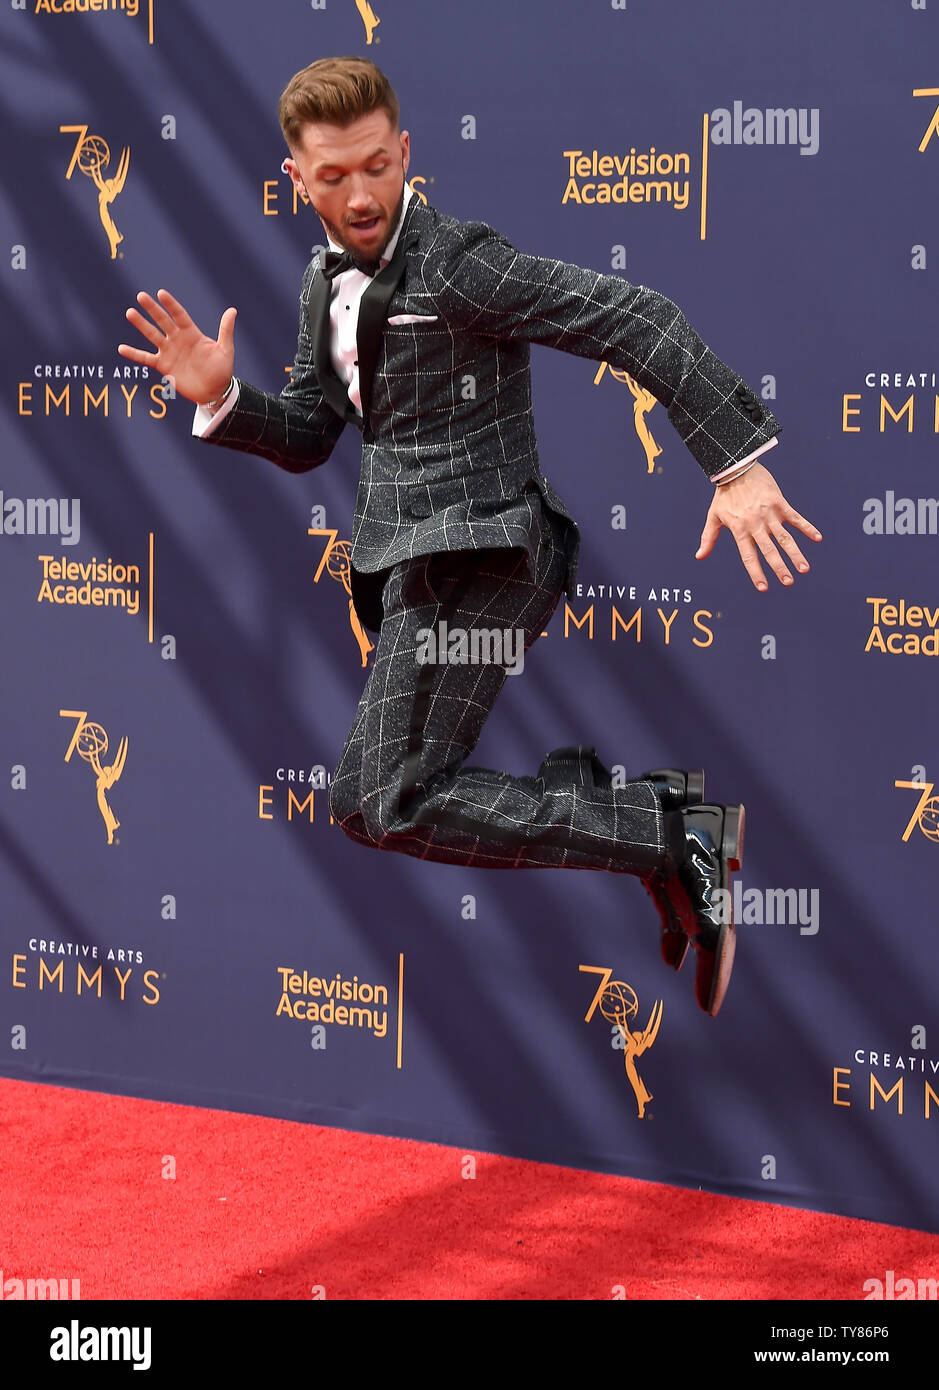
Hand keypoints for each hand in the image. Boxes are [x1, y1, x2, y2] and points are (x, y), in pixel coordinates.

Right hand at [118, 289, 235, 405]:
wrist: (214, 392)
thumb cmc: (222, 371)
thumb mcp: (226, 350)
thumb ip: (226, 331)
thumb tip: (232, 310)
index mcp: (192, 334)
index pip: (179, 315)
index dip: (171, 305)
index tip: (161, 293)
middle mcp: (178, 340)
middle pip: (162, 321)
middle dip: (152, 309)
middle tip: (141, 296)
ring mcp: (169, 352)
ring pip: (152, 335)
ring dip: (141, 325)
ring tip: (130, 313)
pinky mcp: (163, 366)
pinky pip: (146, 358)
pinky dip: (134, 354)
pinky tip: (121, 348)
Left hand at [695, 462, 821, 590]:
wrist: (736, 467)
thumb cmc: (724, 495)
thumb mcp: (713, 516)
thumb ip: (708, 538)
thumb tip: (699, 557)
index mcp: (740, 530)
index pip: (748, 556)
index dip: (756, 572)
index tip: (763, 588)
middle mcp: (756, 524)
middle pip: (769, 550)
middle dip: (779, 568)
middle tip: (788, 582)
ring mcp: (769, 514)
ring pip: (785, 538)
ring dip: (795, 553)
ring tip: (804, 569)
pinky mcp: (780, 503)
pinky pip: (796, 518)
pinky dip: (807, 528)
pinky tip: (818, 538)